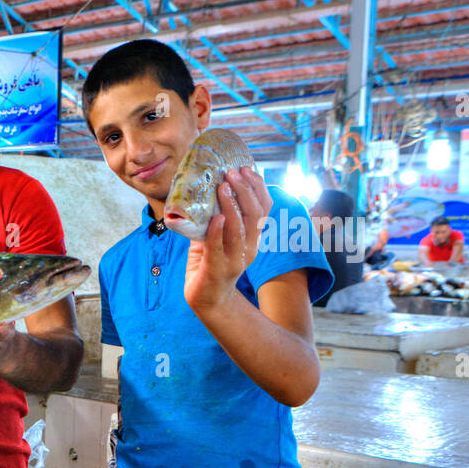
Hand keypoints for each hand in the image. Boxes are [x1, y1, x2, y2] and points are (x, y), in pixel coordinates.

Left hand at [184, 167, 270, 310]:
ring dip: (232, 205)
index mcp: (252, 237)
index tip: (248, 169)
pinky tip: (216, 217)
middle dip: (246, 190)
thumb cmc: (209, 263)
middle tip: (233, 173)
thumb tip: (204, 187)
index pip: (264, 208)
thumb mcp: (214, 236)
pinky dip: (218, 230)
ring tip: (223, 187)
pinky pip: (219, 247)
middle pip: (255, 214)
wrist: (206, 299)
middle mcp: (249, 247)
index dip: (258, 187)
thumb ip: (213, 216)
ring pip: (240, 228)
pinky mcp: (218, 269)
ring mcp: (235, 259)